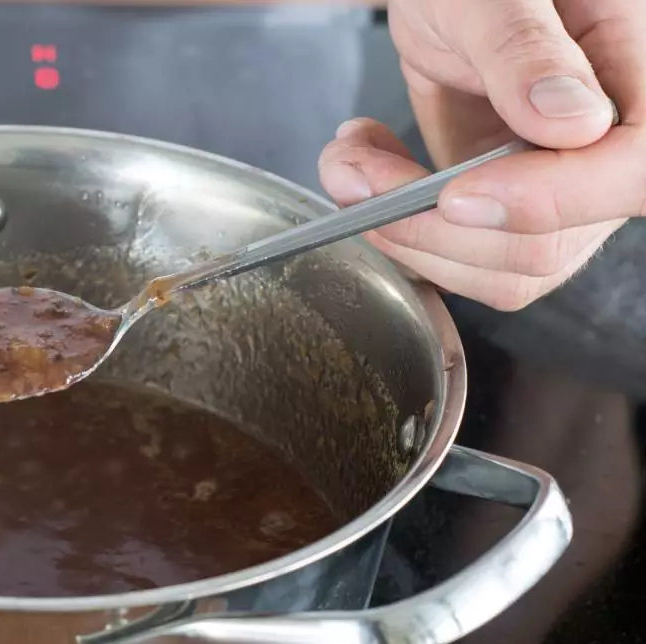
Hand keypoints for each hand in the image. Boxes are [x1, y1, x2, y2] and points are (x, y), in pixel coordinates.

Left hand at [319, 0, 640, 310]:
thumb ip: (526, 48)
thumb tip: (573, 123)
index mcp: (639, 83)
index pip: (636, 173)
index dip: (551, 201)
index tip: (456, 195)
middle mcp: (608, 152)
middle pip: (548, 245)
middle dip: (432, 224)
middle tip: (357, 171)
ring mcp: (557, 190)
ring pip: (498, 270)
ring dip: (404, 234)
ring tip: (351, 163)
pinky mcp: (503, 206)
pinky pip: (462, 258)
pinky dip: (399, 231)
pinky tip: (370, 169)